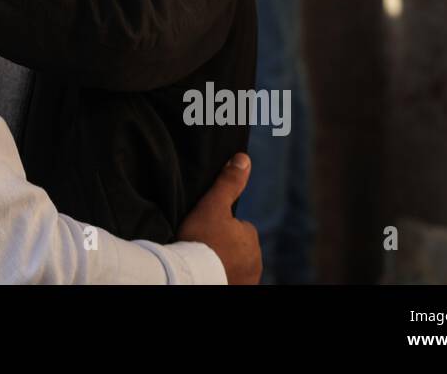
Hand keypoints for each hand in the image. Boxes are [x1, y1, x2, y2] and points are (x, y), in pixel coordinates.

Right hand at [176, 153, 260, 284]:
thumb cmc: (200, 240)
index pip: (238, 226)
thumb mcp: (212, 205)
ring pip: (234, 263)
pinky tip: (208, 272)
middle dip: (222, 244)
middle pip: (236, 245)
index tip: (204, 231)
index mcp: (251, 237)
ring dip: (222, 261)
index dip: (219, 226)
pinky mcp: (238, 288)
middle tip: (200, 244)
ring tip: (201, 259)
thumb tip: (244, 158)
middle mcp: (255, 261)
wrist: (191, 277)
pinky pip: (231, 277)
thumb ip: (228, 183)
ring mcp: (247, 278)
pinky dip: (222, 275)